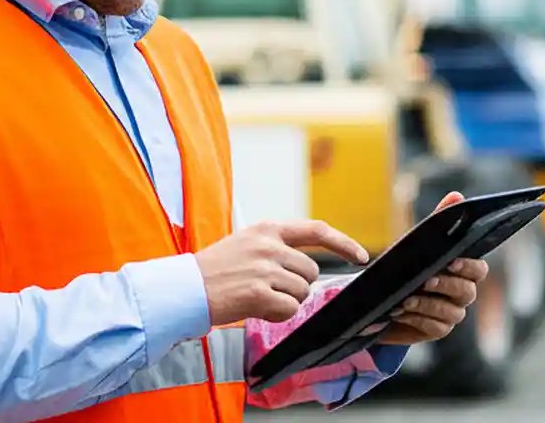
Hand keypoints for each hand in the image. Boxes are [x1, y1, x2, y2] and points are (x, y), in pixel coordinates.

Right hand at [195, 220, 369, 325]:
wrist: (184, 288)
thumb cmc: (213, 270)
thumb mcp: (245, 244)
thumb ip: (276, 249)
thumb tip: (307, 268)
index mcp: (267, 229)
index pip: (316, 230)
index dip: (343, 244)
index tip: (360, 257)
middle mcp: (268, 245)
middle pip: (311, 271)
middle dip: (298, 285)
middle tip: (270, 289)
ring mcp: (264, 269)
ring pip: (302, 292)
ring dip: (286, 301)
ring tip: (257, 298)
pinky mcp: (259, 293)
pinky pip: (288, 309)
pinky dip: (277, 314)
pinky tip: (256, 309)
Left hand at [374, 192, 489, 345]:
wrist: (383, 297)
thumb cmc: (407, 265)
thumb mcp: (418, 242)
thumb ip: (439, 220)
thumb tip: (457, 195)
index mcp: (463, 271)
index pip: (478, 269)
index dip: (468, 266)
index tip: (451, 261)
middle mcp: (463, 294)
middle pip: (467, 292)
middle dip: (446, 285)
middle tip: (426, 280)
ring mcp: (452, 314)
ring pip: (451, 312)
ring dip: (428, 304)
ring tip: (406, 298)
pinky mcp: (437, 330)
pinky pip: (435, 327)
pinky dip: (418, 318)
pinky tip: (401, 311)